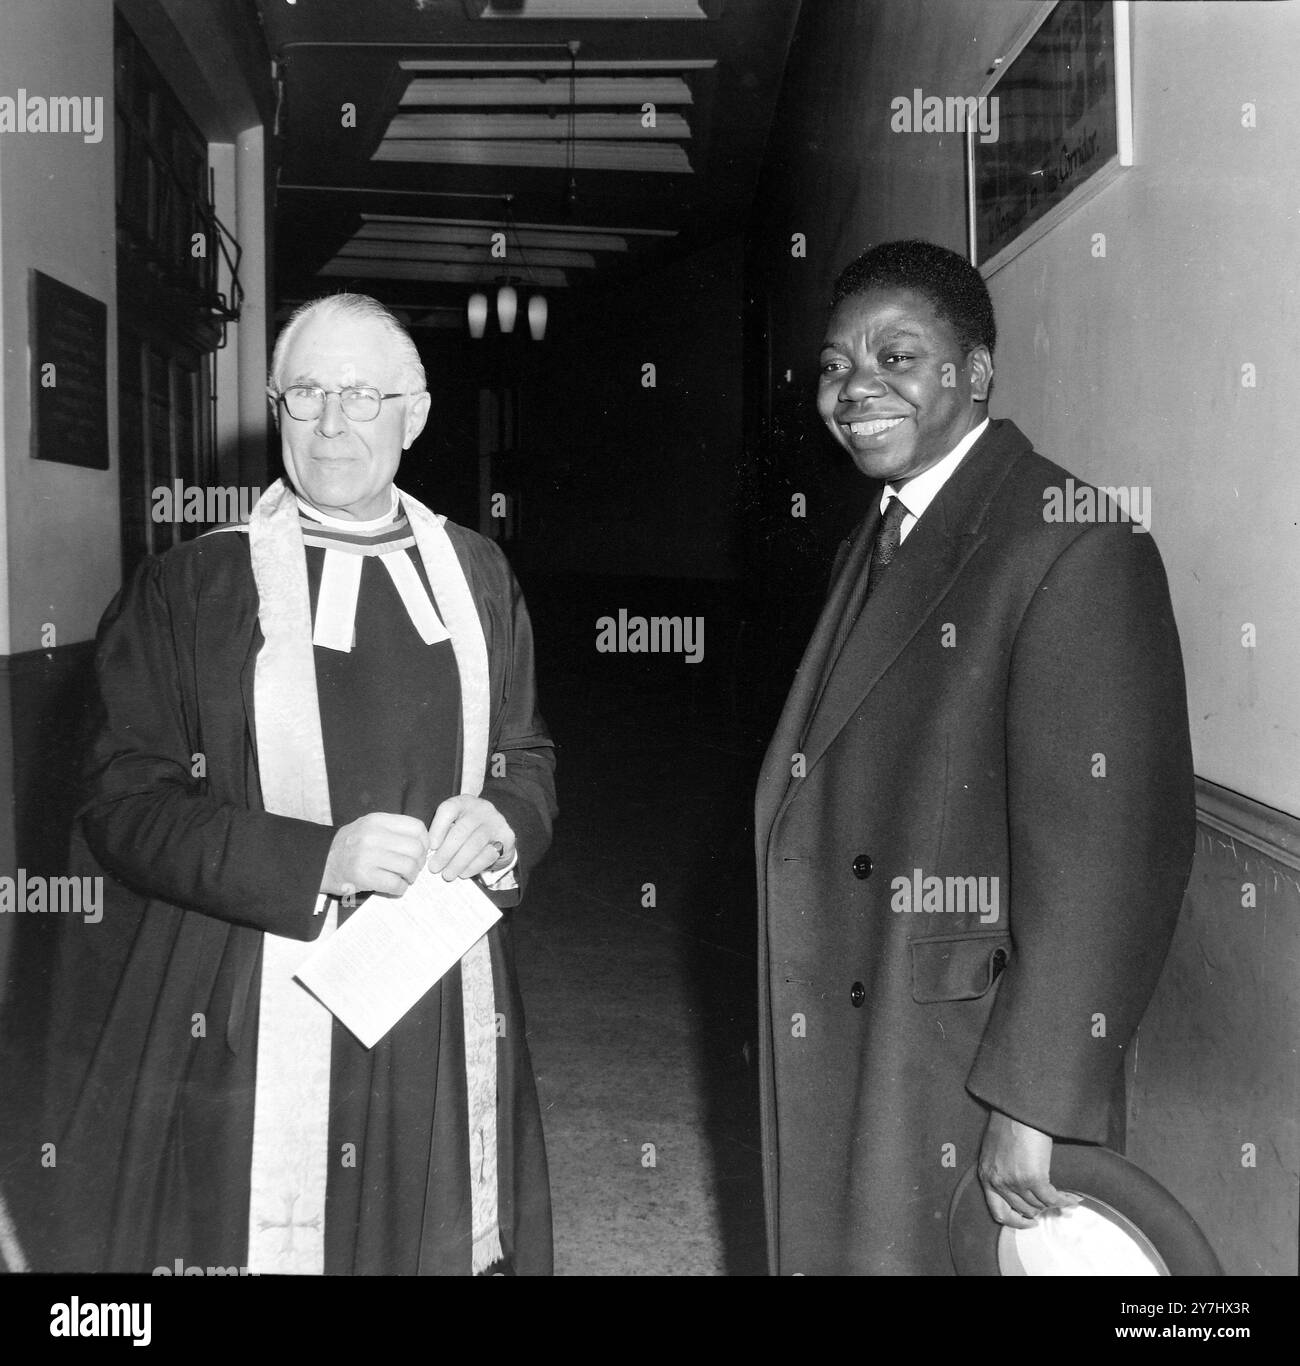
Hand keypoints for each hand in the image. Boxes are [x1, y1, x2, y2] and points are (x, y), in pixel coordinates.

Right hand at [320, 813, 429, 899]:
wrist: (320, 863)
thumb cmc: (350, 846)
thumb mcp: (369, 827)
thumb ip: (393, 830)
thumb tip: (424, 842)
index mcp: (376, 820)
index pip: (416, 827)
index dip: (425, 841)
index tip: (421, 851)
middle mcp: (372, 836)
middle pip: (416, 848)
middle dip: (419, 862)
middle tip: (413, 868)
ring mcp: (367, 856)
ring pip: (409, 866)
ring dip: (411, 876)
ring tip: (404, 877)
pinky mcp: (363, 877)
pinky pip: (396, 884)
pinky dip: (401, 888)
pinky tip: (394, 886)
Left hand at [427, 796, 515, 881]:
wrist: (497, 832)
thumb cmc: (468, 830)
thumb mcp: (454, 824)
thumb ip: (442, 833)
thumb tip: (428, 853)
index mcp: (463, 802)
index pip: (448, 809)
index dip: (437, 829)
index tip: (431, 847)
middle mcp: (481, 808)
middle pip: (461, 830)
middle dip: (446, 852)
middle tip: (435, 868)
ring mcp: (496, 821)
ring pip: (474, 844)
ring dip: (458, 862)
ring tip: (447, 875)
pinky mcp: (506, 837)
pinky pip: (488, 854)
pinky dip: (473, 866)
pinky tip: (463, 873)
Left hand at [977, 1109, 1082, 1227]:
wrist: (1018, 1108)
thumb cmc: (1007, 1122)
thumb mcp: (995, 1149)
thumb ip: (1001, 1169)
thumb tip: (1018, 1184)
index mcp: (986, 1175)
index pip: (998, 1212)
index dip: (1015, 1221)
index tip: (1028, 1220)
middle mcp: (998, 1182)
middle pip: (1023, 1209)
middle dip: (1040, 1210)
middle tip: (1052, 1206)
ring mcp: (1015, 1182)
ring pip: (1039, 1205)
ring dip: (1054, 1204)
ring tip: (1065, 1199)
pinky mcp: (1033, 1178)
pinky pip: (1052, 1199)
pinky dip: (1065, 1201)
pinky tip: (1072, 1198)